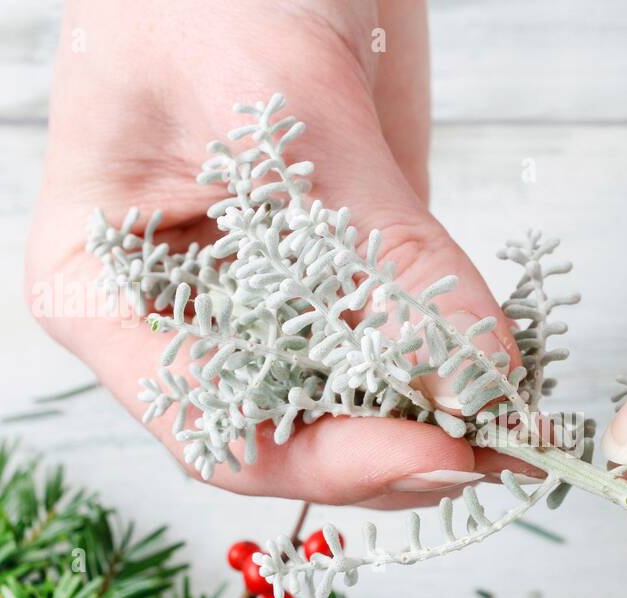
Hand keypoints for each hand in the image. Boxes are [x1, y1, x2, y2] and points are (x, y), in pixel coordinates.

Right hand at [27, 0, 517, 507]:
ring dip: (439, 421)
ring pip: (357, 400)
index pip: (216, 424)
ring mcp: (275, 297)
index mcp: (108, 293)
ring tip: (519, 429)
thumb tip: (473, 368)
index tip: (433, 456)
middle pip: (291, 431)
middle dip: (396, 452)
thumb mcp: (281, 106)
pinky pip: (405, 341)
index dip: (326, 462)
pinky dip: (458, 364)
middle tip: (496, 451)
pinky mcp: (350, 268)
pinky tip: (509, 377)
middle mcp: (189, 314)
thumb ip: (380, 243)